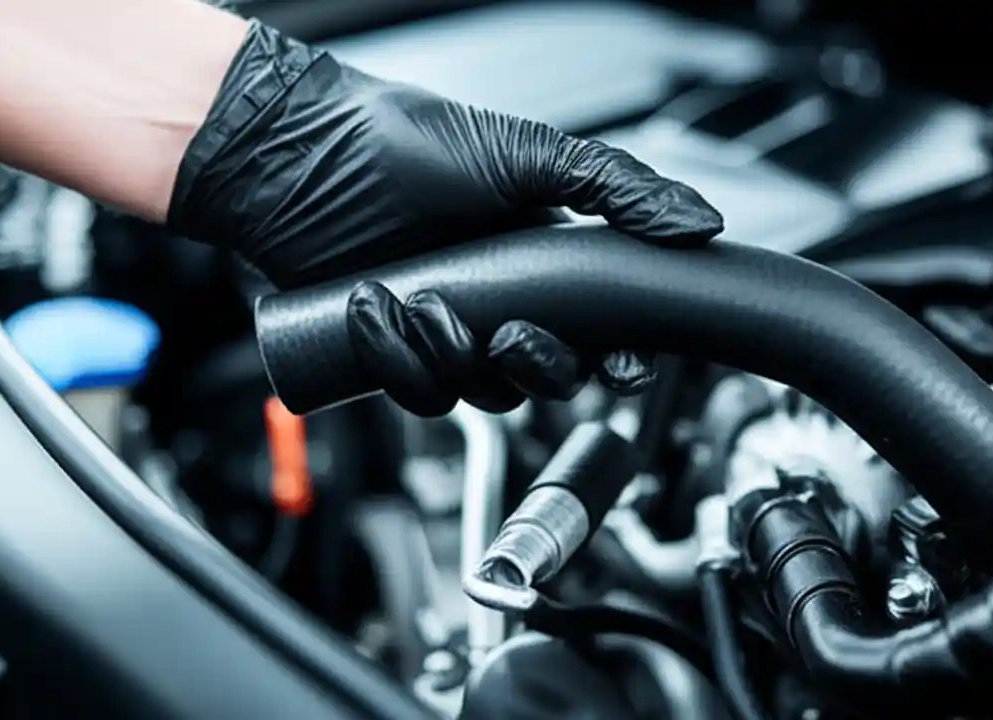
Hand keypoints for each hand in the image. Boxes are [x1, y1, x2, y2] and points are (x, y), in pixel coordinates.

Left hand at [169, 21, 723, 414]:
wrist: (292, 153)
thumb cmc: (401, 142)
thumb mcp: (522, 154)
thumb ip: (614, 186)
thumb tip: (700, 224)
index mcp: (542, 257)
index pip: (602, 331)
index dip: (617, 359)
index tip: (620, 363)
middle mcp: (498, 299)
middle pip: (546, 376)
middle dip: (533, 365)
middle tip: (506, 332)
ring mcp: (443, 328)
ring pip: (477, 393)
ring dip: (449, 360)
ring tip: (415, 303)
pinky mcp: (388, 348)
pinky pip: (412, 390)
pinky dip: (396, 363)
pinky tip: (371, 312)